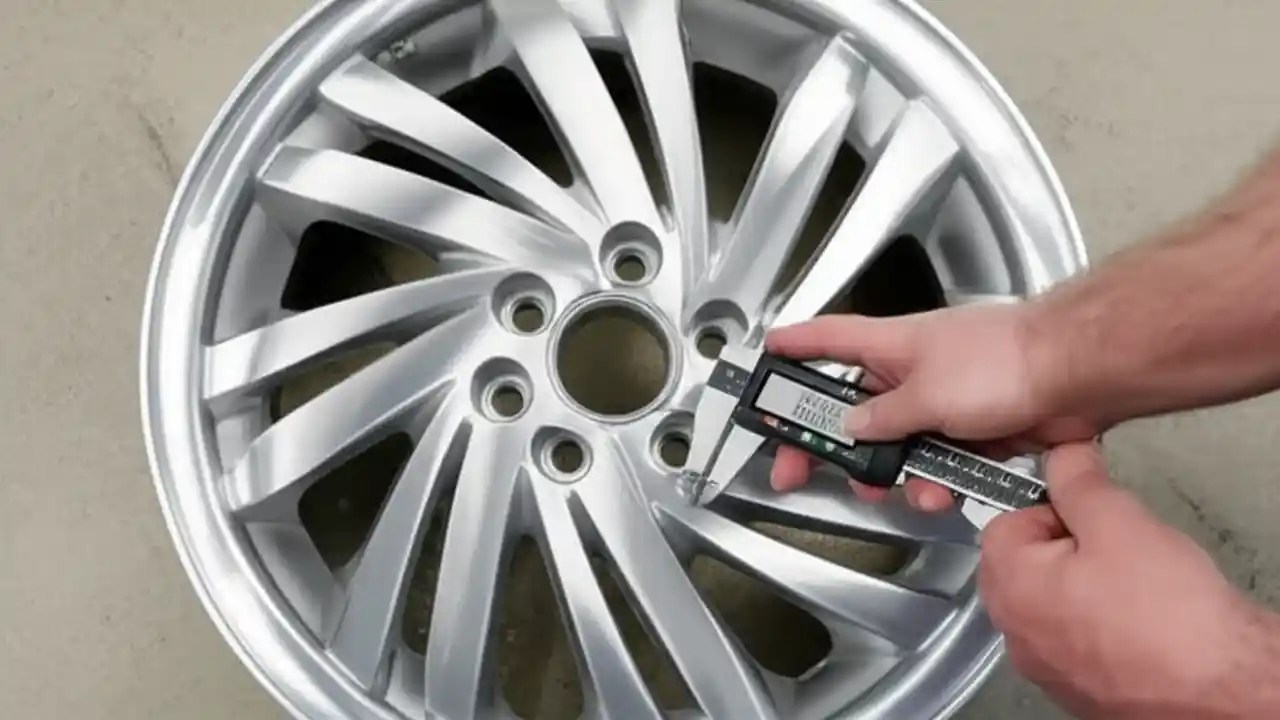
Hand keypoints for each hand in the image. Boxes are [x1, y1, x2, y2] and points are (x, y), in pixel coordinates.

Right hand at [764, 305, 1098, 510]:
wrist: (1074, 377)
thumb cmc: (1005, 361)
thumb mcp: (926, 395)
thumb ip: (882, 420)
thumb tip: (851, 430)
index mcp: (891, 347)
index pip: (827, 339)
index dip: (794, 347)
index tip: (767, 355)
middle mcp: (912, 371)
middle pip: (853, 410)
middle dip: (830, 446)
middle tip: (797, 468)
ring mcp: (942, 401)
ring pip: (896, 446)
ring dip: (892, 474)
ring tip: (894, 488)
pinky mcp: (972, 429)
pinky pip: (936, 461)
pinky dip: (935, 480)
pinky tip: (944, 490)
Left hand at [981, 442, 1279, 718]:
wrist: (1223, 691)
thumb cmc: (1168, 614)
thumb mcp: (1119, 522)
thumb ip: (1078, 482)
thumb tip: (1061, 455)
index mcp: (1009, 587)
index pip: (1004, 522)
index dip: (1051, 508)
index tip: (1090, 512)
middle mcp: (1015, 633)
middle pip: (1025, 564)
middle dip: (1067, 545)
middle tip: (1118, 546)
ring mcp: (1045, 666)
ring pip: (1053, 602)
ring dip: (1086, 584)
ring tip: (1137, 584)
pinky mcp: (1080, 689)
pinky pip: (1079, 638)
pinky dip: (1103, 622)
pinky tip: (1142, 619)